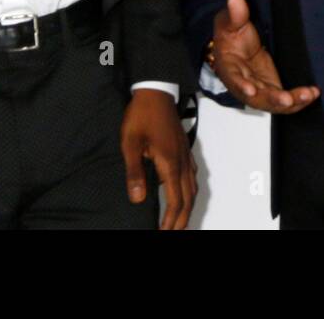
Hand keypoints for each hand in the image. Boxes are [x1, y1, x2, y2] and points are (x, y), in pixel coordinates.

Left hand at [120, 88, 196, 229]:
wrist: (156, 91)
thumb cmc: (141, 115)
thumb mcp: (131, 143)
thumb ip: (134, 172)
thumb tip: (138, 198)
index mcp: (170, 163)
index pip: (175, 199)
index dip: (170, 220)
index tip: (163, 232)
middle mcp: (182, 162)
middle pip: (188, 198)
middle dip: (181, 219)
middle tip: (172, 233)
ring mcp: (186, 155)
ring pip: (192, 188)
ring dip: (187, 207)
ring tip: (178, 221)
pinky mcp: (184, 149)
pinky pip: (192, 176)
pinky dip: (189, 191)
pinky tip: (182, 193)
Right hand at [210, 0, 318, 113]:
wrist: (237, 46)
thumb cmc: (230, 37)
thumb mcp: (229, 23)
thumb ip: (235, 14)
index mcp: (229, 68)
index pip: (234, 79)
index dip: (242, 86)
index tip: (250, 90)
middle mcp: (244, 84)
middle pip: (258, 98)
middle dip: (273, 99)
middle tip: (286, 99)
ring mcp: (260, 89)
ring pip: (275, 102)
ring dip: (292, 102)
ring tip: (308, 94)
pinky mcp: (273, 89)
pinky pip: (287, 100)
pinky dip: (299, 99)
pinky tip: (313, 93)